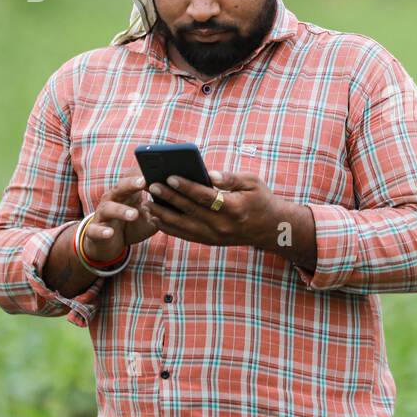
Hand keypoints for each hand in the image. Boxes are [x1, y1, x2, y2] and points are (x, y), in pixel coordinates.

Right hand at [81, 176, 157, 262]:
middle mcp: (112, 199)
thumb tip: (182, 201)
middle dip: (132, 183)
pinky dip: (102, 231)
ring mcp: (102, 214)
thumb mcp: (150, 218)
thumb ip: (162, 209)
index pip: (134, 178)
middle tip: (144, 181)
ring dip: (121, 210)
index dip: (144, 173)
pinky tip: (110, 233)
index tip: (158, 168)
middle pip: (121, 187)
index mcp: (127, 193)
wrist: (107, 244)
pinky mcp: (94, 231)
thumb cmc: (132, 226)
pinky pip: (96, 230)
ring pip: (109, 208)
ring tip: (134, 214)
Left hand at [141, 170, 288, 250]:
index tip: (169, 176)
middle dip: (168, 198)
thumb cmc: (261, 200)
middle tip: (150, 185)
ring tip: (145, 203)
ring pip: (183, 226)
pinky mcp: (210, 242)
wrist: (270, 229)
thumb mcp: (253, 182)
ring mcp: (215, 236)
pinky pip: (184, 235)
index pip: (205, 196)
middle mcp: (222, 225)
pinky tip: (155, 217)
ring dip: (162, 215)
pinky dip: (168, 227)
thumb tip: (208, 174)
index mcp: (234, 208)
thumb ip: (230, 178)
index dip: (187, 187)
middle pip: (190, 211)